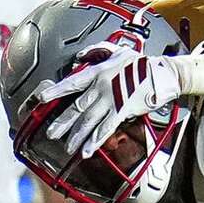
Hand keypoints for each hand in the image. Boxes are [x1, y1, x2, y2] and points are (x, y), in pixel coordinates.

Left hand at [34, 45, 186, 159]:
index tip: (41, 98)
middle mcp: (100, 88)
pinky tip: (88, 150)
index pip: (71, 83)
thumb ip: (96, 51)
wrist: (162, 74)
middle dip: (62, 123)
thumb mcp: (117, 51)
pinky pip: (106, 129)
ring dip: (77, 136)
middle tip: (51, 134)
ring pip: (89, 121)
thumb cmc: (141, 63)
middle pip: (77, 108)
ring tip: (68, 147)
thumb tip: (79, 57)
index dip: (55, 91)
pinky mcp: (123, 112)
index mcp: (97, 72)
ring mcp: (111, 101)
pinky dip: (96, 141)